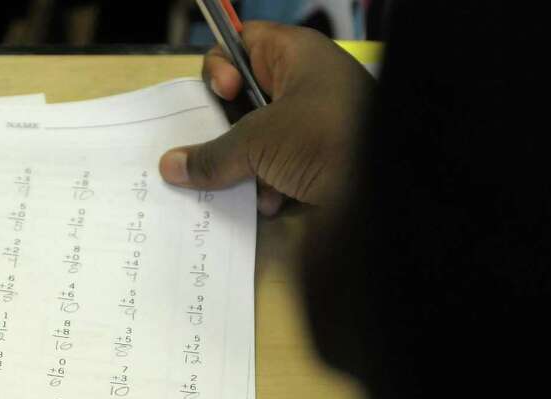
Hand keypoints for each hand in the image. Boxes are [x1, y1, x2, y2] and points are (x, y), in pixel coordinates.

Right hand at [159, 21, 373, 214]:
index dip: (222, 66)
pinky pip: (279, 167)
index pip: (242, 43)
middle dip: (226, 130)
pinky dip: (270, 186)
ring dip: (246, 167)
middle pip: (244, 99)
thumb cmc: (325, 138)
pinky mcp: (320, 160)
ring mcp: (313, 124)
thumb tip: (171, 167)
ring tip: (249, 184)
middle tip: (217, 149)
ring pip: (258, 139)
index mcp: (295, 56)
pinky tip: (272, 203)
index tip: (224, 94)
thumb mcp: (260, 142)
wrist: (378, 187)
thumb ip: (212, 155)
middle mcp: (304, 84)